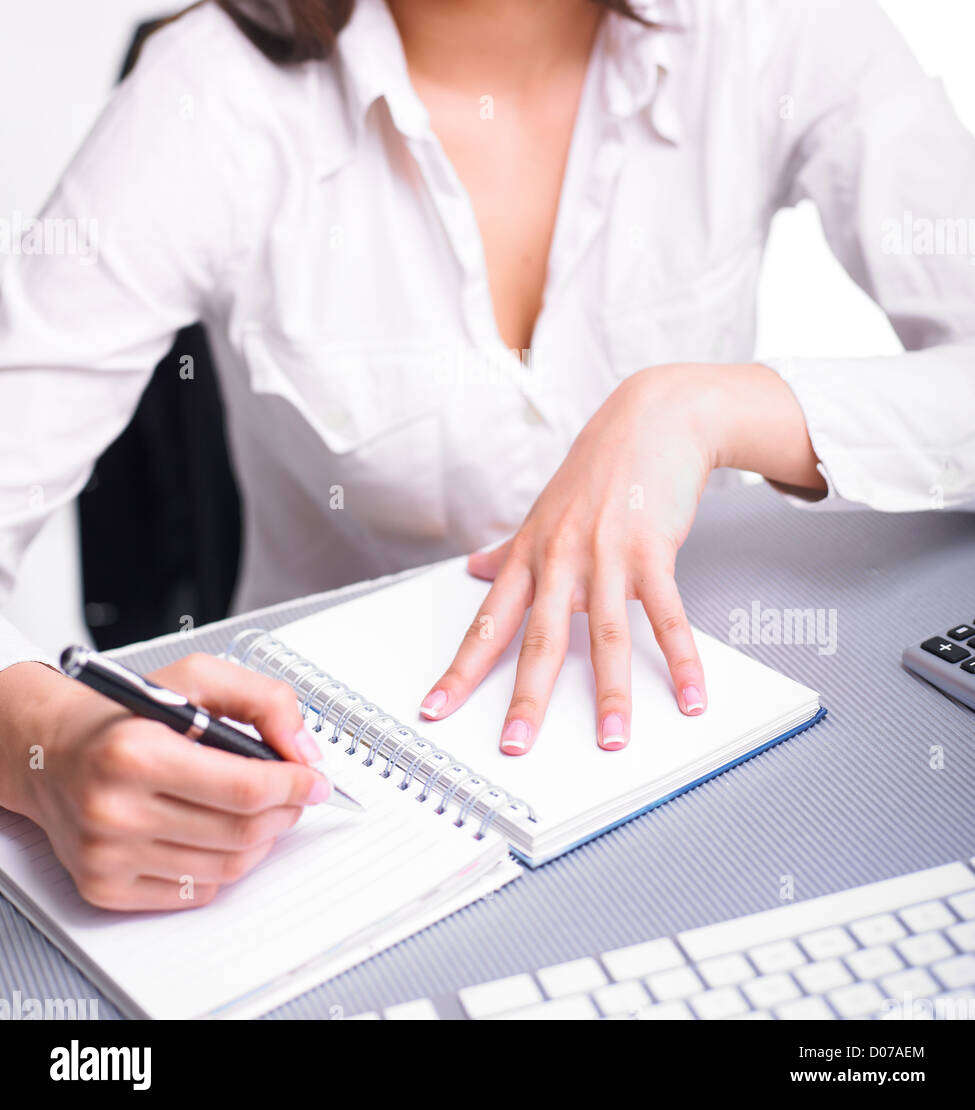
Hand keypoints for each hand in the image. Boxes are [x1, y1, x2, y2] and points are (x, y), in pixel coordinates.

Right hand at [1, 654, 330, 910]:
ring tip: (262, 810)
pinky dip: (224, 866)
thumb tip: (305, 752)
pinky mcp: (104, 887)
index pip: (245, 789)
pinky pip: (194, 891)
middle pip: (241, 831)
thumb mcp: (195, 678)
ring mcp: (107, 856)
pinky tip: (221, 833)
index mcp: (136, 753)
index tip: (316, 780)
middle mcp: (116, 809)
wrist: (50, 751)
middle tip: (297, 792)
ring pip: (225, 867)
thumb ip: (263, 701)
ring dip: (261, 839)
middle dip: (286, 810)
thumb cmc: (123, 715)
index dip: (295, 786)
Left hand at [420, 365, 719, 753]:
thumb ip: (510, 547)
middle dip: (527, 698)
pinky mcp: (654, 551)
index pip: (488, 622)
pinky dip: (681, 659)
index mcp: (531, 555)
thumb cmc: (598, 468)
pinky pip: (668, 615)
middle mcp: (562, 558)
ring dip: (611, 693)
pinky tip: (690, 695)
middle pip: (540, 638)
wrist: (652, 418)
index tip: (436, 710)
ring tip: (611, 739)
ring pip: (605, 634)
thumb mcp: (545, 510)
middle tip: (515, 745)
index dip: (460, 670)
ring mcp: (608, 555)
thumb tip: (473, 568)